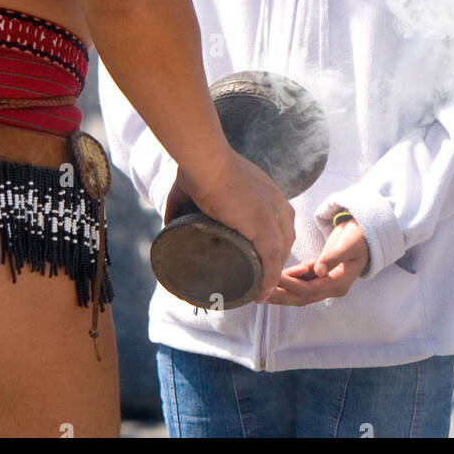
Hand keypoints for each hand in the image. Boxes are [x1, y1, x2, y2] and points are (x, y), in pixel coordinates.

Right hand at [171, 152, 295, 300]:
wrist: (205, 162)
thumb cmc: (198, 168)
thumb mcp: (191, 186)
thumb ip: (179, 204)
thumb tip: (167, 222)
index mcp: (265, 189)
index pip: (281, 217)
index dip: (274, 237)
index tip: (263, 255)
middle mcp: (275, 201)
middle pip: (286, 235)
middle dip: (277, 257)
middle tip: (261, 275)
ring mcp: (271, 214)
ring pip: (281, 251)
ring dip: (273, 271)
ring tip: (260, 288)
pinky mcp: (263, 226)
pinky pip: (272, 259)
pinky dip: (269, 277)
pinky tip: (262, 292)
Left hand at [265, 219, 368, 305]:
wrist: (366, 234)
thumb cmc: (359, 237)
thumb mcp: (348, 245)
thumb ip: (333, 257)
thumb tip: (318, 271)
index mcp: (339, 283)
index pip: (310, 289)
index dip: (291, 286)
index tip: (274, 279)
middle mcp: (331, 288)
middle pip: (302, 297)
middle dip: (281, 296)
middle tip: (260, 294)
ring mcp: (326, 283)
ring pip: (300, 292)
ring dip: (281, 292)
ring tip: (261, 290)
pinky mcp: (320, 275)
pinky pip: (302, 282)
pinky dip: (288, 281)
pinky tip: (273, 278)